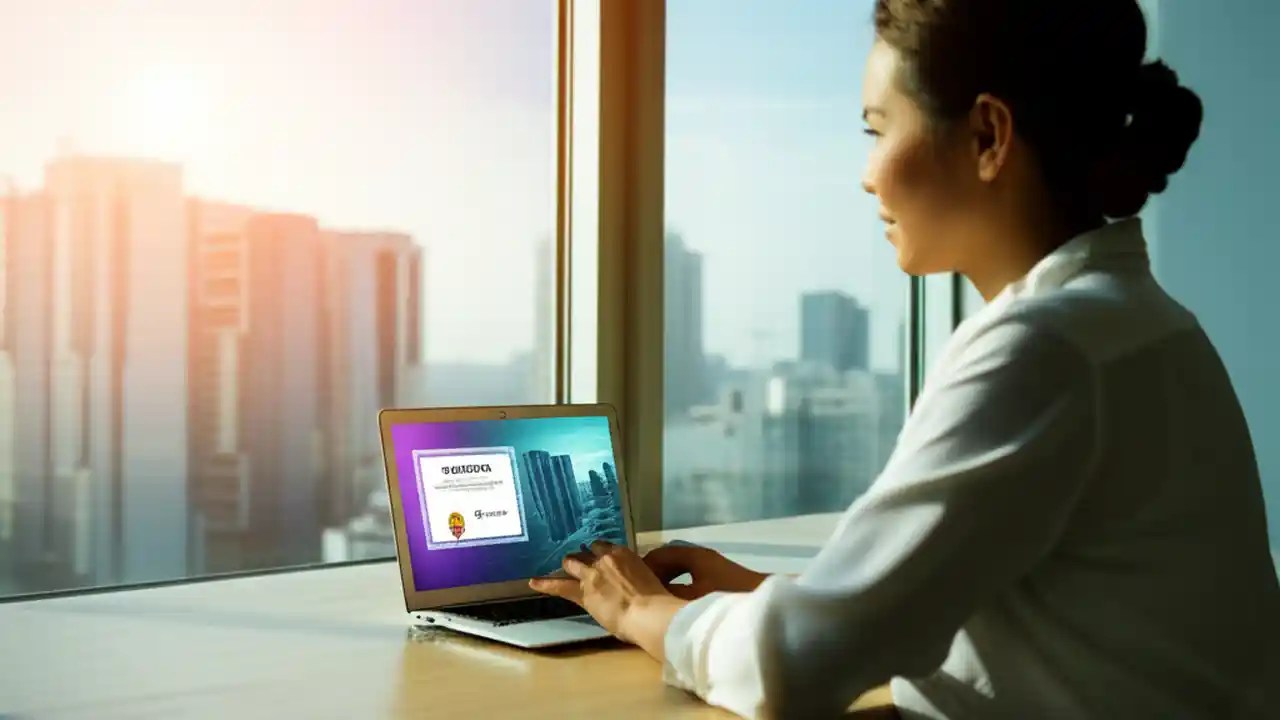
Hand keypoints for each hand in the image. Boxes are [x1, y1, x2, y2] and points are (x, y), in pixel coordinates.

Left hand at [529, 540, 686, 659]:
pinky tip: (534, 582)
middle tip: (583, 562)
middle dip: (584, 556)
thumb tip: (634, 581)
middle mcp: (604, 559)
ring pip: (572, 562)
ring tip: (566, 566)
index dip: (601, 553)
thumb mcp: (648, 578)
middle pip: (587, 551)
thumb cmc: (655, 600)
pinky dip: (546, 584)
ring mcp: (590, 574)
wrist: (646, 612)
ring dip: (569, 564)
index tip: (601, 558)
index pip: (605, 547)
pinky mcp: (581, 592)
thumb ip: (636, 574)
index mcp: (623, 554)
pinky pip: (559, 585)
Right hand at [643, 543, 767, 599]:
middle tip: (638, 596)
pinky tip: (678, 610)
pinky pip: (691, 582)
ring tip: (654, 604)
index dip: (640, 568)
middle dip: (652, 577)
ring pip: (680, 573)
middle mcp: (702, 558)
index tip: (628, 585)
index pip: (658, 555)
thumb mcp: (690, 600)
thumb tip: (646, 593)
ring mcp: (713, 570)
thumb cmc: (729, 600)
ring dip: (666, 586)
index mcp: (694, 556)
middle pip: (668, 563)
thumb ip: (666, 594)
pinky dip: (680, 592)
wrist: (771, 608)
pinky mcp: (722, 583)